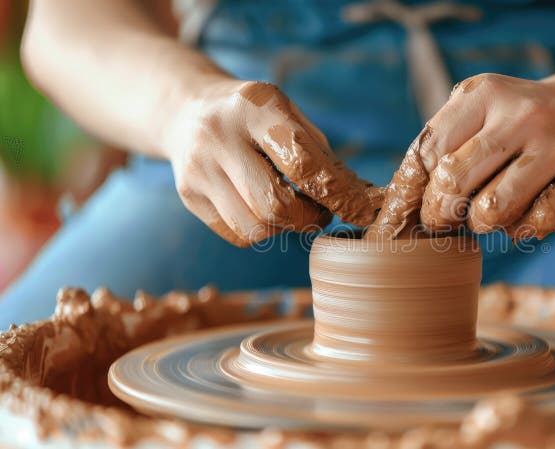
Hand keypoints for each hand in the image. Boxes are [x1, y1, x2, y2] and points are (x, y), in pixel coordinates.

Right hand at [162, 80, 382, 245]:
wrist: (188, 110)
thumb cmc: (256, 117)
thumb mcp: (290, 116)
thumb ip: (322, 156)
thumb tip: (361, 200)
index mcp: (254, 108)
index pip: (301, 162)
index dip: (336, 193)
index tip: (361, 210)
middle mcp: (219, 136)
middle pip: (273, 205)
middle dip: (309, 218)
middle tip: (322, 212)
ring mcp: (198, 168)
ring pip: (254, 227)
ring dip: (285, 228)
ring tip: (295, 210)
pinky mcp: (188, 195)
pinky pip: (236, 234)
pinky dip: (262, 230)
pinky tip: (267, 211)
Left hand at [373, 73, 554, 240]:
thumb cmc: (516, 119)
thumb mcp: (479, 111)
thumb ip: (441, 144)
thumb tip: (395, 199)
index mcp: (484, 94)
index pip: (429, 151)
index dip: (414, 190)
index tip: (412, 208)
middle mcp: (521, 115)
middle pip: (453, 182)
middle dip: (439, 213)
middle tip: (442, 220)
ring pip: (491, 211)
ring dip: (479, 224)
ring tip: (483, 214)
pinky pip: (533, 225)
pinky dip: (518, 231)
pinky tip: (520, 216)